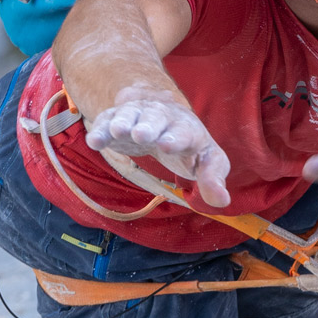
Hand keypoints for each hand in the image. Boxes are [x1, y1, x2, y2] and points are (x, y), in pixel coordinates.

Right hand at [84, 97, 230, 207]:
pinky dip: (101, 129)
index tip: (167, 146)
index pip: (184, 133)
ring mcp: (139, 116)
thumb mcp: (208, 161)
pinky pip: (108, 121)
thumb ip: (213, 179)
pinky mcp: (118, 120)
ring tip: (116, 130)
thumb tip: (223, 201)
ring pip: (130, 115)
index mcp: (188, 130)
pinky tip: (94, 141)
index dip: (176, 139)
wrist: (165, 116)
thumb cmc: (190, 146)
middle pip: (156, 120)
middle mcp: (163, 118)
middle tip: (141, 135)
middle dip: (149, 126)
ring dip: (123, 122)